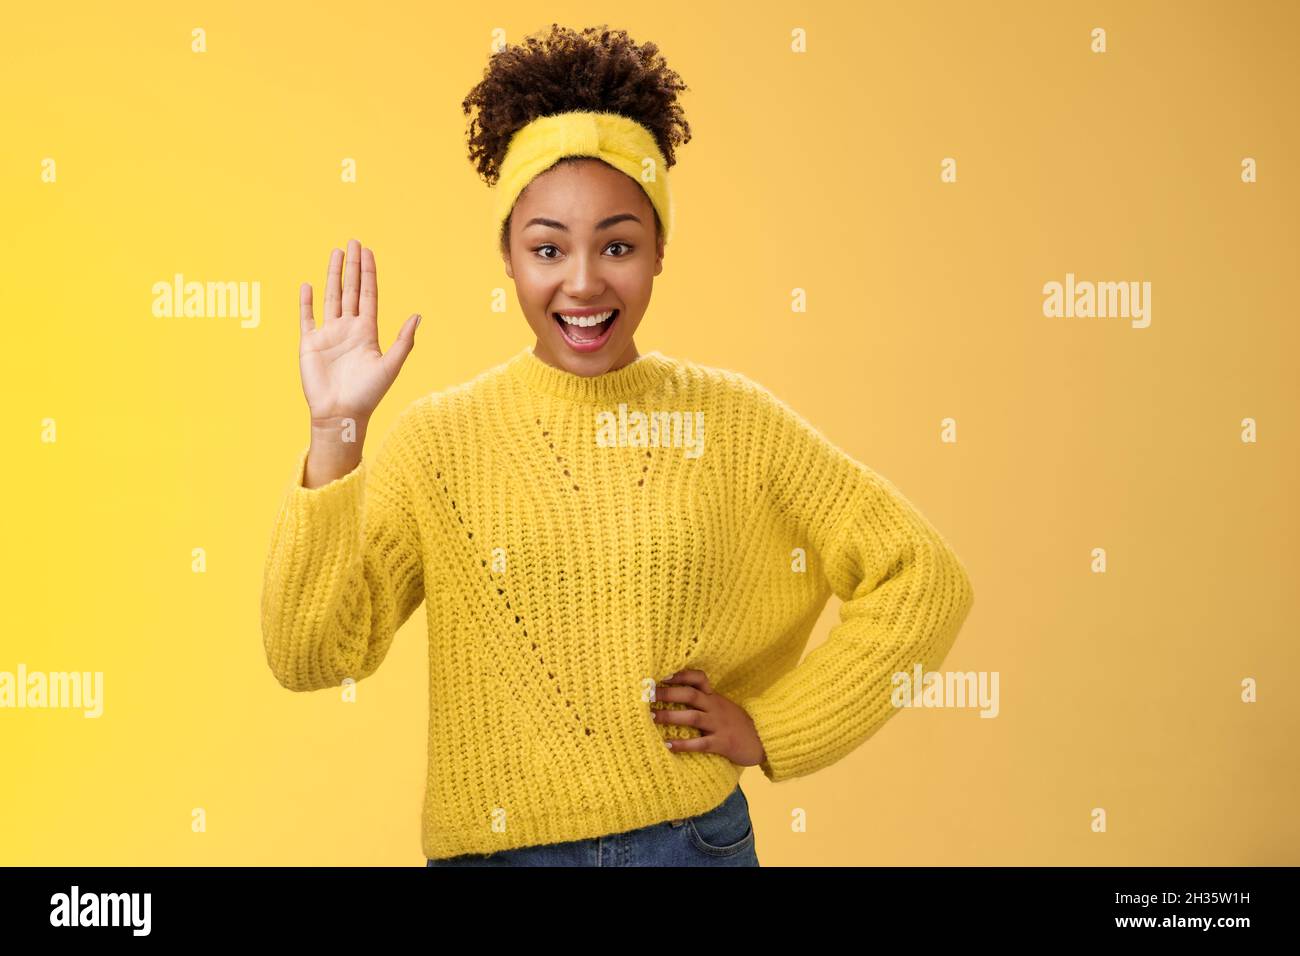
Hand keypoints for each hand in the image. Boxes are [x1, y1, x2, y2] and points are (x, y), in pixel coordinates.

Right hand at [299, 238, 420, 427]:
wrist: (341, 414)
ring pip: (331, 298)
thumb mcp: (391, 366)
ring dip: (333, 276)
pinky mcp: (310, 344)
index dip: (368, 274)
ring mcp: (329, 335)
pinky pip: (307, 317)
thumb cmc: (368, 395)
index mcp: (367, 332)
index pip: (368, 295)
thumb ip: (403, 341)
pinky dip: (306, 302)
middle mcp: (348, 329)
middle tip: (353, 242)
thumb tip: (418, 316)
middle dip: (352, 267)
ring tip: (335, 254)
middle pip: (350, 291)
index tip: (368, 252)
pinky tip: (308, 284)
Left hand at [652, 669, 767, 767]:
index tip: (661, 674)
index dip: (681, 675)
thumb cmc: (737, 724)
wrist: (763, 739)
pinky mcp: (722, 743)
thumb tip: (675, 696)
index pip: (699, 679)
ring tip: (652, 717)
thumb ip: (704, 702)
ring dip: (671, 716)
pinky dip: (683, 745)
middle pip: (691, 695)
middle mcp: (716, 707)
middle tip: (647, 694)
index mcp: (715, 697)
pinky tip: (668, 746)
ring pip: (693, 717)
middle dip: (668, 693)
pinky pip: (701, 743)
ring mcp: (719, 725)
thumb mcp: (722, 707)